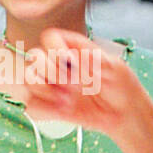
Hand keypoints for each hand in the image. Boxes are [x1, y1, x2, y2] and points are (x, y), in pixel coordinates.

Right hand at [21, 28, 146, 135]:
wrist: (125, 114)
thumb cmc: (121, 86)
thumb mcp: (114, 68)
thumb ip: (94, 59)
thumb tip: (74, 57)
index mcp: (72, 49)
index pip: (50, 38)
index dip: (55, 48)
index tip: (69, 61)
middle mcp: (58, 65)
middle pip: (34, 57)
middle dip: (51, 71)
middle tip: (73, 84)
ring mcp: (52, 86)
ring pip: (28, 81)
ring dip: (46, 91)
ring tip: (68, 100)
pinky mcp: (50, 107)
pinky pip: (32, 107)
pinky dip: (45, 110)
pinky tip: (63, 111)